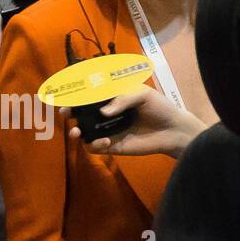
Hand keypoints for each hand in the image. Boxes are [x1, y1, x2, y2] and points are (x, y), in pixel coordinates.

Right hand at [62, 85, 209, 158]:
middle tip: (65, 113)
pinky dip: (94, 144)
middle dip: (69, 112)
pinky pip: (95, 147)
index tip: (66, 93)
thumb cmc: (160, 107)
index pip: (89, 94)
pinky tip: (105, 141)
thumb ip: (123, 99)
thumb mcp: (143, 95)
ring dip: (76, 132)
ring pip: (83, 132)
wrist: (174, 130)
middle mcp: (106, 113)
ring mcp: (108, 130)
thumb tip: (103, 113)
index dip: (75, 93)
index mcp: (112, 97)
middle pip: (81, 113)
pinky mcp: (112, 146)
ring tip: (77, 132)